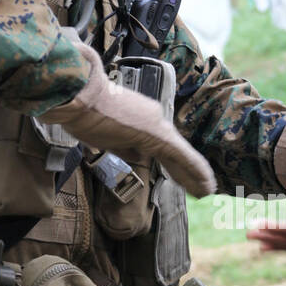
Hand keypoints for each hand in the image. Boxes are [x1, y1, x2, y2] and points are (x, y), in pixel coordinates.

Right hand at [41, 41, 215, 196]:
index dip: (173, 163)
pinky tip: (206, 183)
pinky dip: (195, 171)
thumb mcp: (102, 133)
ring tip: (207, 191)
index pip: (161, 146)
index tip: (179, 176)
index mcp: (141, 118)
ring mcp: (157, 126)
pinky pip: (181, 156)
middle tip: (200, 187)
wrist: (78, 94)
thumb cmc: (81, 111)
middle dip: (186, 172)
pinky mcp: (157, 134)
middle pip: (174, 152)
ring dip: (195, 175)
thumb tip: (132, 155)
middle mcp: (153, 119)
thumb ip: (121, 144)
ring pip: (181, 156)